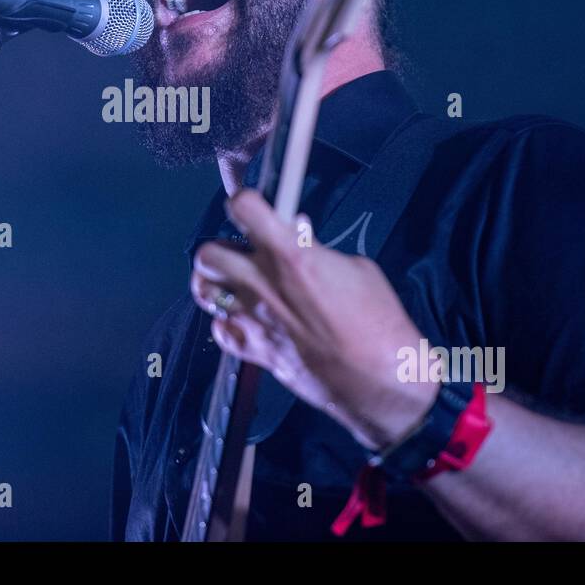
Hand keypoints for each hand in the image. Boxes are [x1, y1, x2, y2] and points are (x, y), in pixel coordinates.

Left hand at [190, 189, 434, 449]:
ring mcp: (252, 320)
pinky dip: (228, 323)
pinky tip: (245, 319)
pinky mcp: (253, 353)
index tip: (253, 209)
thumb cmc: (379, 319)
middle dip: (221, 248)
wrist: (381, 380)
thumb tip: (298, 234)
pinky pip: (220, 330)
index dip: (245, 203)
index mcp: (289, 254)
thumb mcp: (358, 269)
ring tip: (234, 283)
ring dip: (215, 283)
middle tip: (243, 253)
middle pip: (208, 254)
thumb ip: (318, 250)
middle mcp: (260, 284)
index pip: (243, 209)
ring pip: (203, 292)